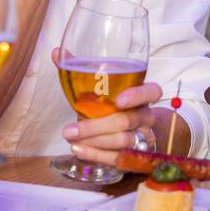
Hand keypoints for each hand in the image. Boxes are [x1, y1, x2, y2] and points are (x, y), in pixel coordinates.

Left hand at [53, 48, 159, 164]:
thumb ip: (80, 67)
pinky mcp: (134, 156)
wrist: (128, 128)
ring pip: (123, 141)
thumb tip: (57, 52)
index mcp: (143, 94)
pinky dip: (97, 155)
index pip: (152, 91)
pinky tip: (79, 150)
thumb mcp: (100, 85)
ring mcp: (143, 138)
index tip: (119, 100)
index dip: (138, 95)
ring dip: (94, 142)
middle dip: (95, 126)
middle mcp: (146, 116)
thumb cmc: (111, 102)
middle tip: (69, 129)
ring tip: (71, 140)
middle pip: (126, 121)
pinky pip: (118, 158)